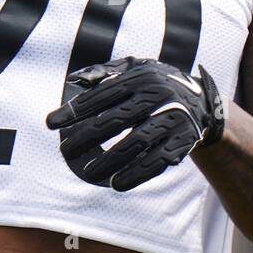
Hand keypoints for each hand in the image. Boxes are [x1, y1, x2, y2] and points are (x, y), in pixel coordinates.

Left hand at [45, 56, 226, 191]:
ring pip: (137, 142)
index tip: (51, 124)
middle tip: (65, 151)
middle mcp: (157, 96)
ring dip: (111, 160)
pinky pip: (158, 160)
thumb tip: (75, 79)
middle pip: (116, 119)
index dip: (75, 110)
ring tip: (89, 173)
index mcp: (140, 77)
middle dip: (87, 137)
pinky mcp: (183, 141)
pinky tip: (117, 183)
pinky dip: (137, 173)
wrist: (202, 103)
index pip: (101, 95)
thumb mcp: (135, 68)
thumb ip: (104, 72)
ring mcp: (171, 118)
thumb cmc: (156, 84)